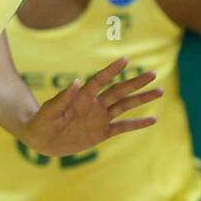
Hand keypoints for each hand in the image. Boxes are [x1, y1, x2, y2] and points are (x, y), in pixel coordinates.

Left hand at [19, 57, 160, 156]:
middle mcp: (95, 105)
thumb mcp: (47, 112)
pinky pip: (123, 127)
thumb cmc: (40, 123)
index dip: (111, 71)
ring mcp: (100, 118)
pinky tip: (153, 119)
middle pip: (119, 91)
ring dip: (142, 99)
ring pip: (125, 106)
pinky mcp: (102, 133)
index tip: (125, 60)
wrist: (40, 140)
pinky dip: (137, 124)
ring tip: (159, 91)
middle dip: (136, 83)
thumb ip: (62, 98)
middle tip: (153, 74)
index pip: (99, 81)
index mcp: (82, 97)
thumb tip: (76, 81)